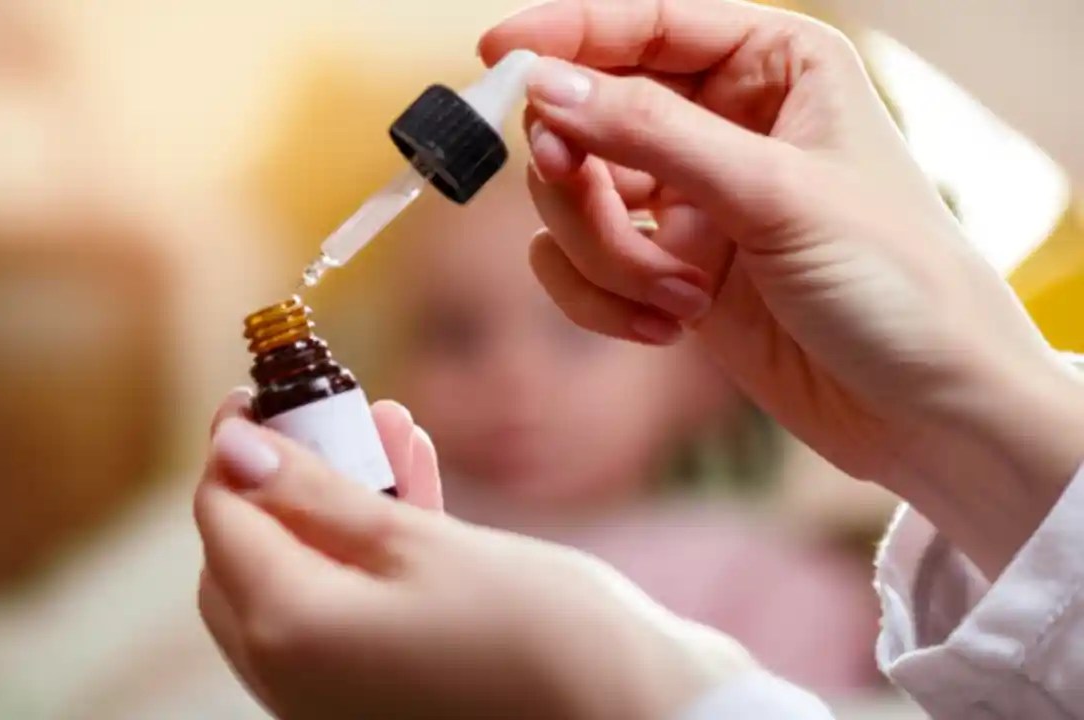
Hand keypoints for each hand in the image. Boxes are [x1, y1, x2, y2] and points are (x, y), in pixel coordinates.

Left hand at [197, 390, 754, 719]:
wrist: (631, 715)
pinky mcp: (378, 694)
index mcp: (289, 633)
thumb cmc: (535, 628)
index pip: (221, 519)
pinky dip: (367, 548)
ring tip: (379, 425)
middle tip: (315, 415)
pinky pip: (348, 607)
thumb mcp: (419, 542)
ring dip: (332, 502)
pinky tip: (409, 472)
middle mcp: (293, 678)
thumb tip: (234, 446)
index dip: (233, 447)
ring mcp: (334, 694)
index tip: (257, 392)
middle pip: (249, 554)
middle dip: (279, 476)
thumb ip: (317, 494)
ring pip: (303, 576)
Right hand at [480, 0, 1083, 575]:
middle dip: (585, 182)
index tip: (497, 55)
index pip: (647, 25)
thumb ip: (652, 135)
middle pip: (588, 118)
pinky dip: (605, 300)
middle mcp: (725, 125)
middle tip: (596, 207)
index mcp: (775, 67)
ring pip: (574, 200)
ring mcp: (691, 202)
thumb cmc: (897, 284)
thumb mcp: (776, 193)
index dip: (566, 36)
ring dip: (607, 257)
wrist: (927, 413)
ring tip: (680, 297)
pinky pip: (582, 267)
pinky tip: (671, 327)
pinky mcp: (669, 272)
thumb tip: (547, 90)